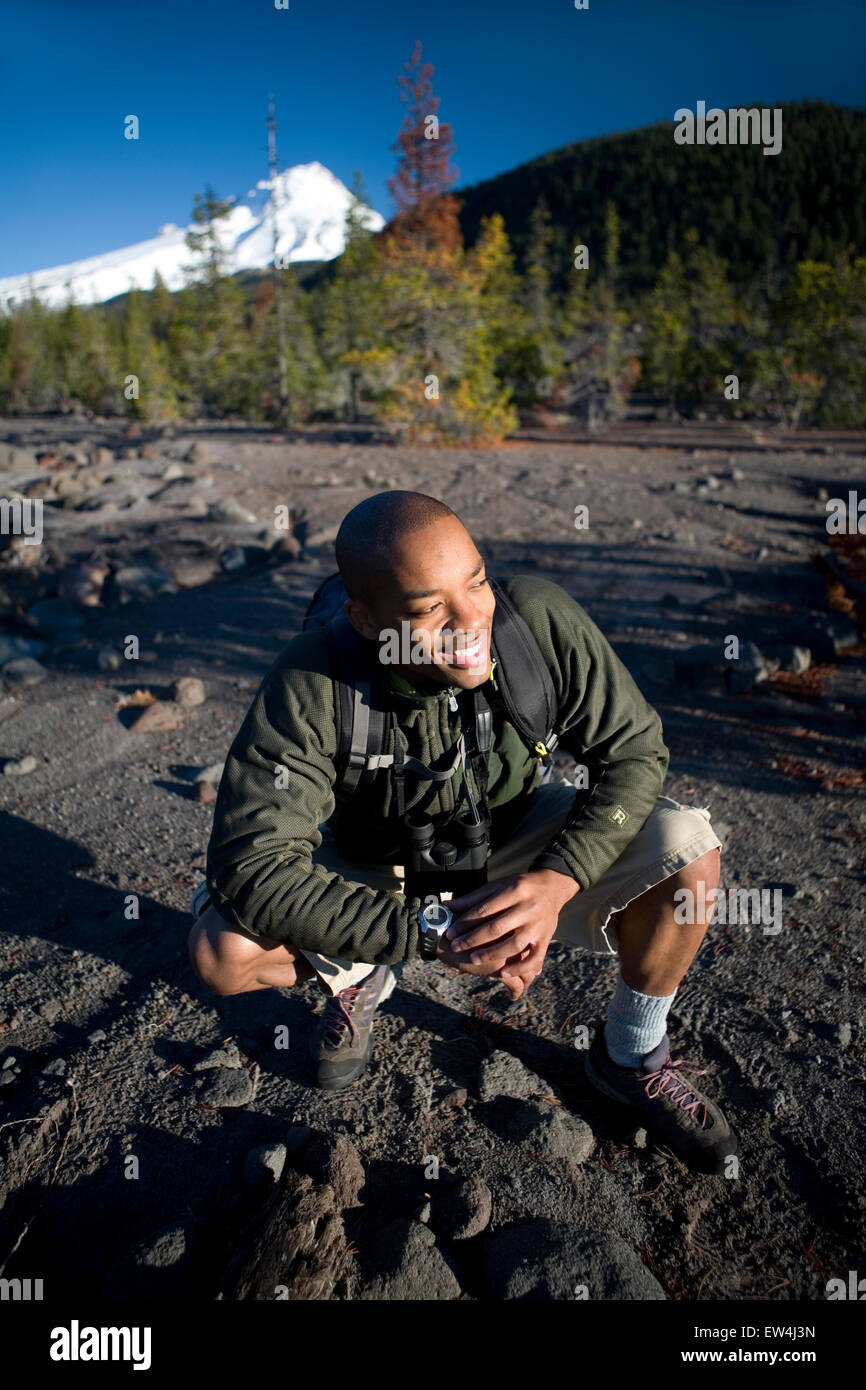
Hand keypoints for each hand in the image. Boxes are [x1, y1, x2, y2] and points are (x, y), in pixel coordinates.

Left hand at [439, 870, 579, 999]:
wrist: (552, 887)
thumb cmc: (520, 887)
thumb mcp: (498, 885)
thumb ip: (474, 898)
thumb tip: (447, 906)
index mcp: (514, 891)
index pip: (486, 910)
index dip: (466, 922)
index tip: (451, 932)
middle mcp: (528, 908)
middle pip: (497, 928)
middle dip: (474, 940)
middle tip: (456, 947)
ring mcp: (538, 925)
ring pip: (514, 944)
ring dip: (492, 954)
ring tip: (473, 959)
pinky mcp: (546, 938)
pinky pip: (534, 957)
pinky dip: (519, 967)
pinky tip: (503, 973)